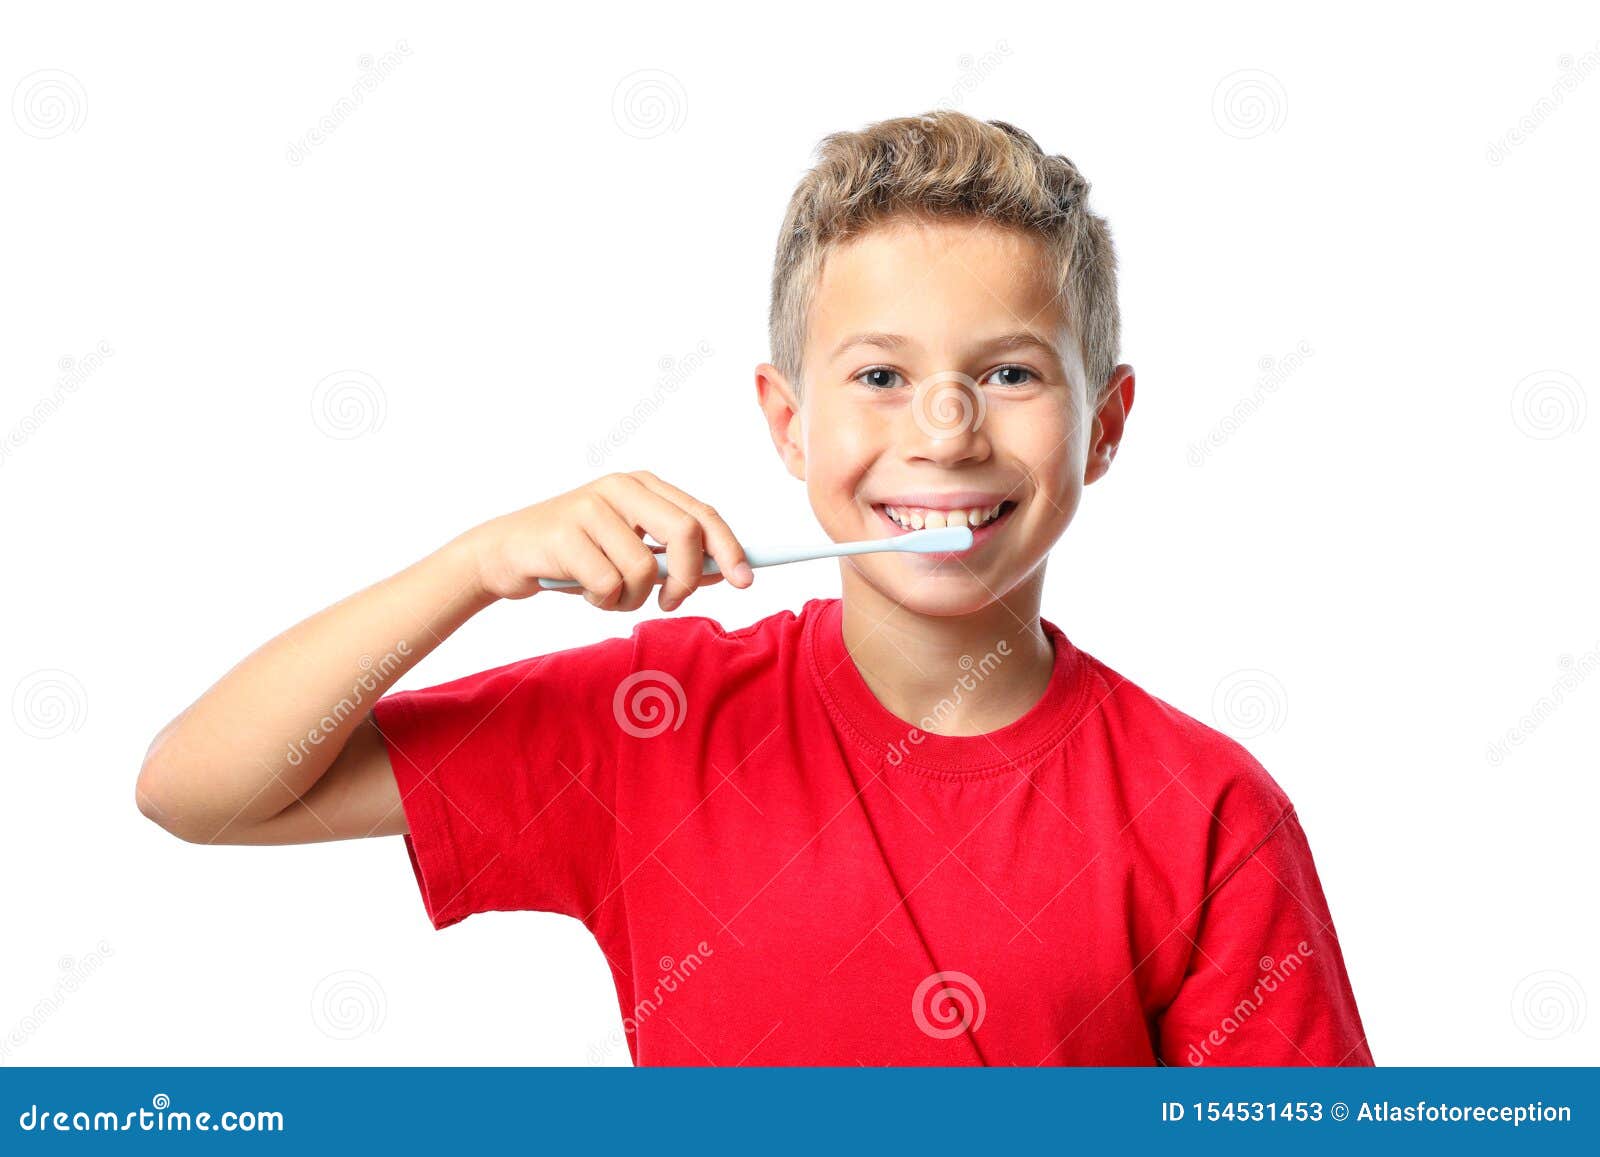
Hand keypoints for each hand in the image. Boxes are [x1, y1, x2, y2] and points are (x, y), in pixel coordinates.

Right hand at [464, 471, 753, 611]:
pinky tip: (584, 590)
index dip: (729, 548)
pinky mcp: (565, 534)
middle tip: (670, 602)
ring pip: (644, 569)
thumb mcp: (629, 550)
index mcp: (642, 486)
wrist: (506, 554)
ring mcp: (591, 508)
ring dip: (631, 598)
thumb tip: (724, 570)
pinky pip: (609, 584)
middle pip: (685, 534)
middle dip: (686, 579)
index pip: (702, 514)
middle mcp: (620, 488)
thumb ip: (673, 557)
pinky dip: (603, 601)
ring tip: (608, 593)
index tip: (745, 580)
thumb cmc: (576, 555)